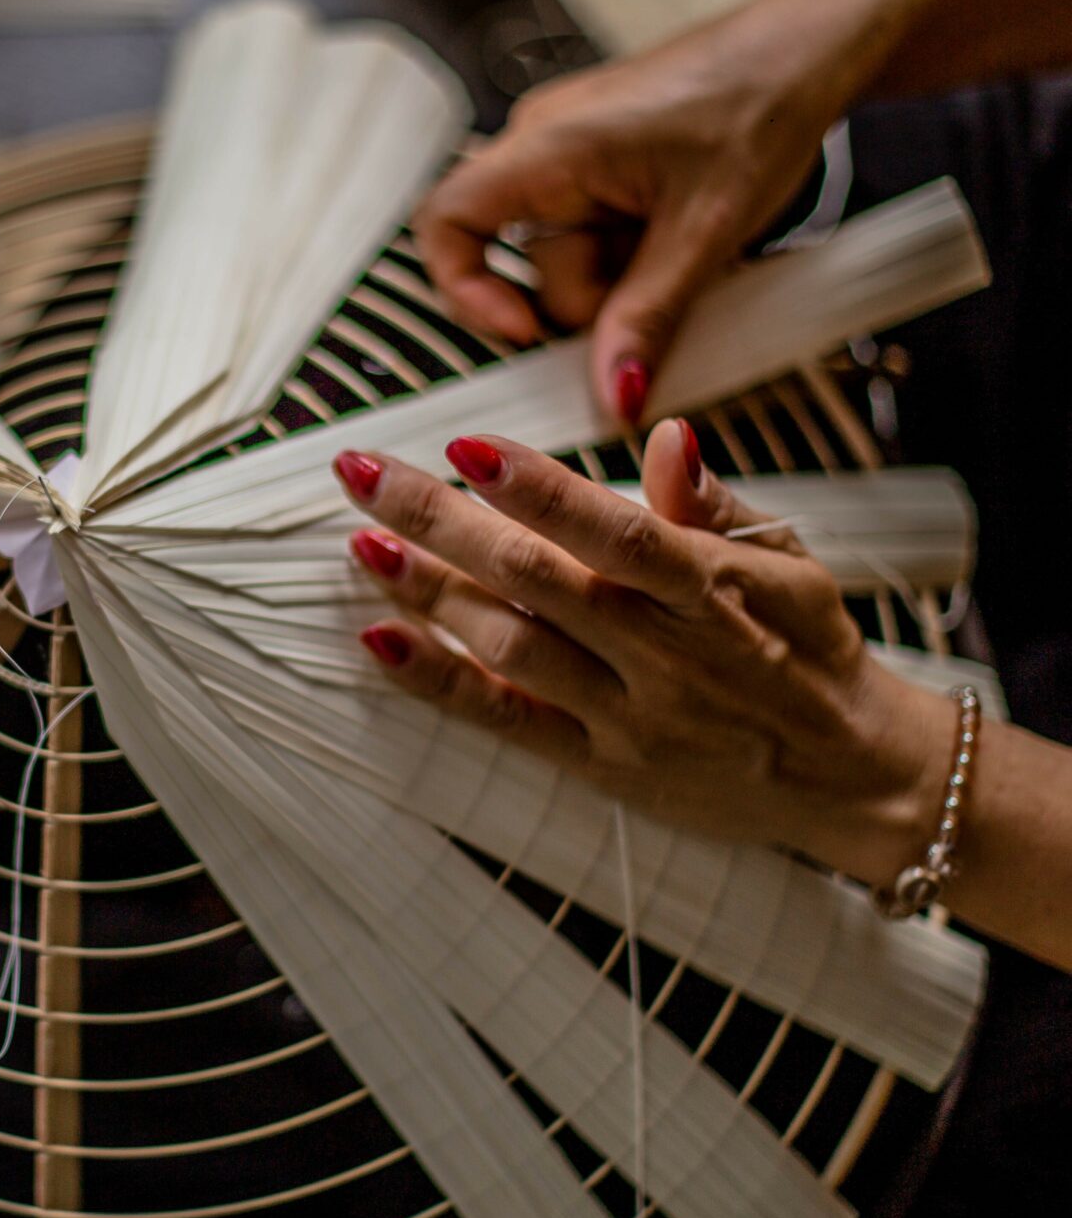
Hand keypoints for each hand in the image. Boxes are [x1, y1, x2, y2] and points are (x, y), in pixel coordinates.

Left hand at [332, 420, 952, 885]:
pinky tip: (379, 639)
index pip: (618, 534)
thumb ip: (715, 508)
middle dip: (441, 520)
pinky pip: (507, 720)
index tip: (465, 444)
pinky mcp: (600, 767)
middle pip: (537, 580)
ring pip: (511, 647)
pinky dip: (438, 681)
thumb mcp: (792, 569)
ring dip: (428, 593)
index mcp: (716, 593)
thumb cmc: (812, 652)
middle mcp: (666, 655)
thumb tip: (667, 436)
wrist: (854, 781)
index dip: (539, 491)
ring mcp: (627, 716)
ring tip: (363, 541)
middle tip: (363, 470)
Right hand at [411, 0, 927, 420]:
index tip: (522, 332)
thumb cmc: (761, 98)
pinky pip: (596, 236)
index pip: (446, 223)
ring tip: (688, 250)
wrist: (814, 50)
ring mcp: (574, 158)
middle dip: (590, 298)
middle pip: (528, 262)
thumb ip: (648, 318)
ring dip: (623, 278)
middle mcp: (546, 146)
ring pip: (569, 257)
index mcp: (550, 147)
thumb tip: (613, 393)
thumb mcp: (705, 230)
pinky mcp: (604, 168)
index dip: (466, 290)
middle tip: (656, 295)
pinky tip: (680, 238)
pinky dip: (635, 256)